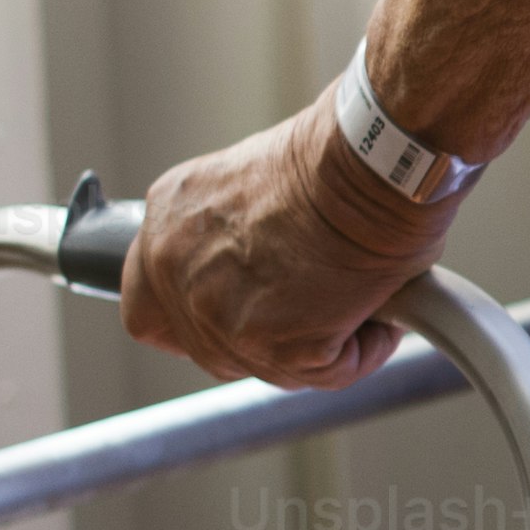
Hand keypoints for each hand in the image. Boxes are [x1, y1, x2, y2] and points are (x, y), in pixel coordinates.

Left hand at [125, 96, 456, 390]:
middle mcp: (177, 268)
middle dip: (261, 338)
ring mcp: (220, 314)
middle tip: (314, 308)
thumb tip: (269, 268)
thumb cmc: (338, 157)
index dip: (190, 320)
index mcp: (169, 220)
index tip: (228, 314)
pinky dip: (363, 349)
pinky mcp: (277, 347)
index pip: (149, 302)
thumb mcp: (253, 179)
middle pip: (203, 346)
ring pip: (267, 366)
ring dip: (318, 343)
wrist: (376, 161)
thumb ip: (234, 233)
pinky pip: (327, 373)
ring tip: (358, 293)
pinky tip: (380, 306)